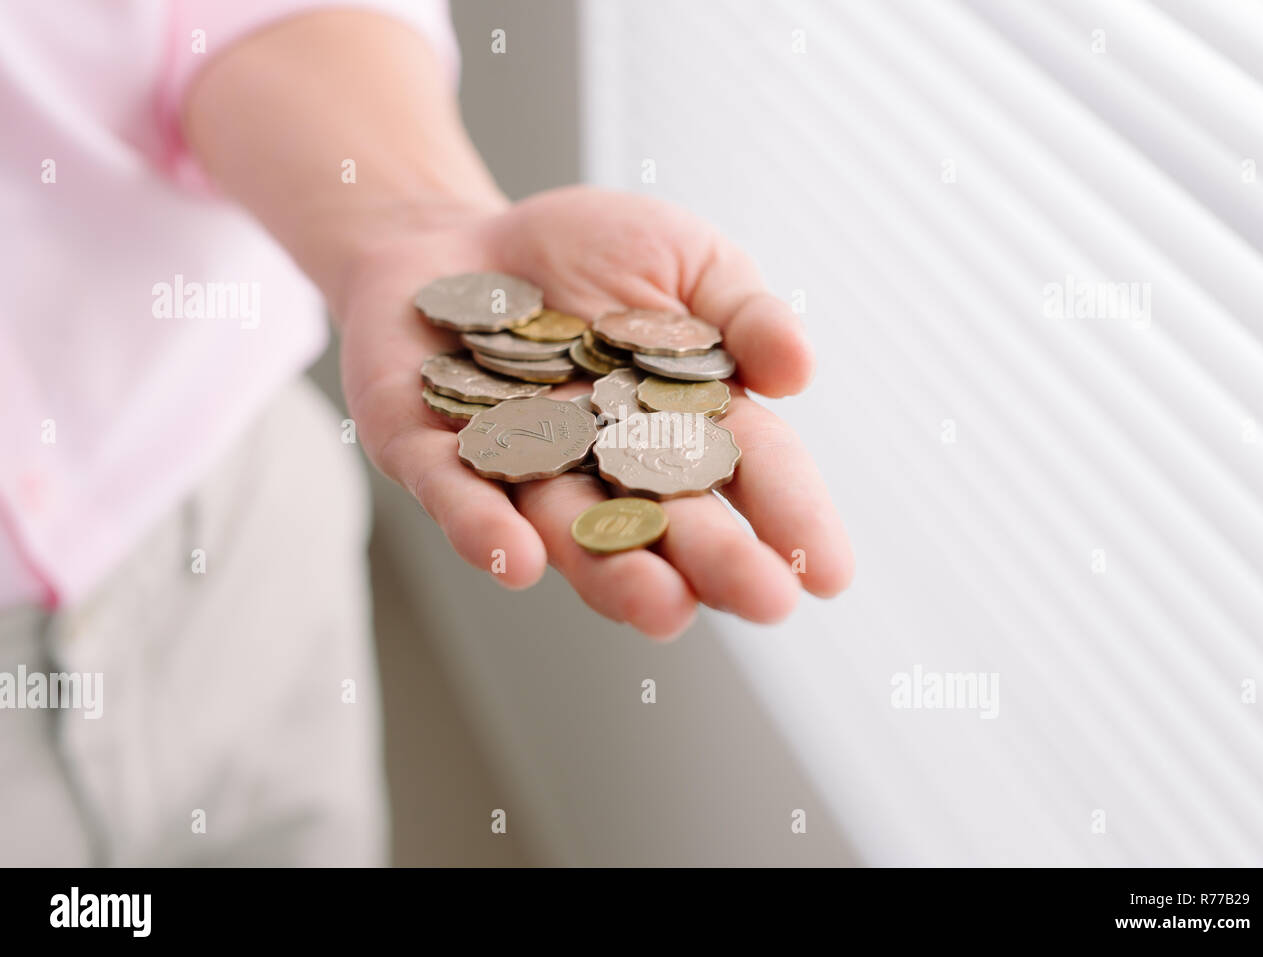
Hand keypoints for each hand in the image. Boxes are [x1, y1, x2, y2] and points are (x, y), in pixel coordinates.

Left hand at [334, 186, 853, 638]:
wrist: (455, 237)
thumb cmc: (584, 251)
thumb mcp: (683, 258)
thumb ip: (742, 312)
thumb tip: (799, 371)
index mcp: (679, 423)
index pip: (748, 471)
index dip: (789, 519)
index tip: (831, 572)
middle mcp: (605, 463)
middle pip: (665, 521)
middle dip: (714, 562)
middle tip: (764, 600)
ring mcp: (518, 466)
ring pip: (568, 530)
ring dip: (613, 572)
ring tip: (663, 608)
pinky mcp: (429, 454)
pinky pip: (457, 495)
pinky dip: (485, 529)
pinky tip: (519, 560)